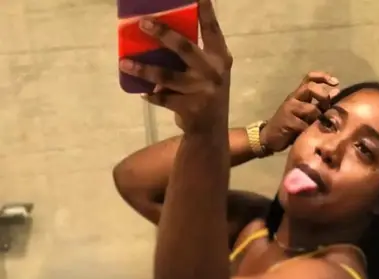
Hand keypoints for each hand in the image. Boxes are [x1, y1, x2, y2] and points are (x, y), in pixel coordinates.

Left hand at [120, 0, 231, 133]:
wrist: (211, 132)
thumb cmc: (207, 94)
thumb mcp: (211, 72)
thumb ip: (196, 55)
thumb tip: (160, 33)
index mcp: (220, 58)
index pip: (211, 30)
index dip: (205, 11)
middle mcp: (213, 73)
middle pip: (184, 48)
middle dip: (163, 33)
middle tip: (142, 23)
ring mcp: (201, 91)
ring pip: (166, 76)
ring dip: (143, 70)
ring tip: (125, 63)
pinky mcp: (189, 109)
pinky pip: (163, 98)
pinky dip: (151, 95)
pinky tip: (142, 92)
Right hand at [261, 72, 340, 152]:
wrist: (269, 137)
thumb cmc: (289, 125)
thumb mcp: (304, 112)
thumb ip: (318, 103)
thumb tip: (336, 92)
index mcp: (298, 94)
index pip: (310, 77)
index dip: (323, 77)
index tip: (336, 82)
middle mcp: (293, 98)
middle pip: (310, 87)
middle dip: (322, 95)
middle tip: (327, 107)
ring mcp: (289, 109)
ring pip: (310, 108)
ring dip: (318, 117)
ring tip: (319, 125)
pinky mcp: (287, 122)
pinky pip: (304, 125)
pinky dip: (309, 130)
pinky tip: (309, 134)